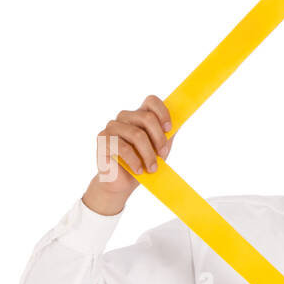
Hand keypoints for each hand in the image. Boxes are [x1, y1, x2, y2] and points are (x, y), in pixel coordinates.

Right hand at [84, 95, 173, 215]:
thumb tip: (180, 121)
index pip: (151, 101)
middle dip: (159, 138)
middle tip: (163, 155)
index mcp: (139, 116)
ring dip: (148, 154)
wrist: (122, 182)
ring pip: (137, 134)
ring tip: (152, 168)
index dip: (163, 112)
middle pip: (147, 118)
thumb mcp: (159, 148)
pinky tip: (138, 170)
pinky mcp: (103, 139)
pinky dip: (134, 161)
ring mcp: (112, 127)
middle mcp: (125, 118)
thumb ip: (167, 134)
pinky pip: (123, 147)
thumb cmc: (142, 163)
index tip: (169, 129)